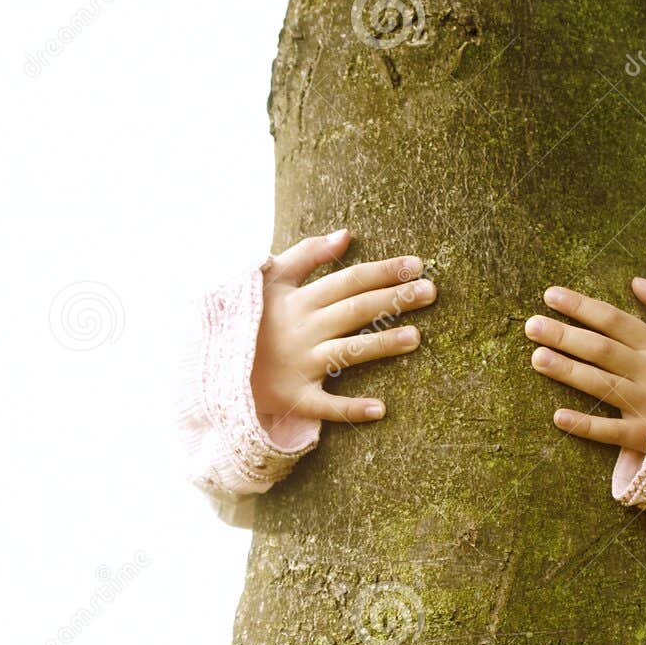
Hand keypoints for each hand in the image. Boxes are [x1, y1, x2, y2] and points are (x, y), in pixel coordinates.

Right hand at [252, 229, 436, 444]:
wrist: (214, 366)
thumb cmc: (248, 319)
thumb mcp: (269, 280)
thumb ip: (306, 255)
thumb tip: (345, 234)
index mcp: (299, 300)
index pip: (349, 279)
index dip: (383, 270)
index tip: (417, 264)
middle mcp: (303, 330)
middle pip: (356, 310)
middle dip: (394, 299)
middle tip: (431, 291)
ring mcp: (300, 365)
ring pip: (347, 353)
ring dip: (381, 345)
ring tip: (416, 337)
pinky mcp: (296, 398)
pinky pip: (327, 405)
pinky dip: (351, 409)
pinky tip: (380, 410)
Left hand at [524, 278, 645, 451]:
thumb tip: (637, 282)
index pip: (613, 320)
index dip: (581, 306)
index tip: (551, 295)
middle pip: (601, 349)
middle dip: (565, 335)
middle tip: (531, 326)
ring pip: (601, 385)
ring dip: (568, 371)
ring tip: (536, 359)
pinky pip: (612, 432)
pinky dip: (586, 425)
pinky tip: (558, 416)